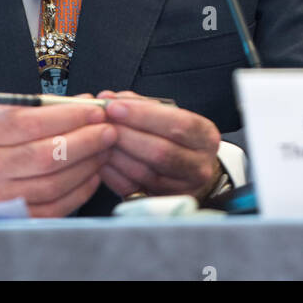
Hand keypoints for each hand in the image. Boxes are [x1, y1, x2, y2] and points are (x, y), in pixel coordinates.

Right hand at [0, 98, 115, 217]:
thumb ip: (28, 108)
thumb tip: (78, 104)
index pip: (32, 122)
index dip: (70, 115)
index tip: (94, 108)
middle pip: (47, 155)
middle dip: (86, 139)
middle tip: (109, 127)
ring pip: (53, 183)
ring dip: (87, 165)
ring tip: (104, 148)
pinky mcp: (7, 219)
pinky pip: (51, 208)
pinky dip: (77, 192)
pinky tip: (90, 175)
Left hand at [95, 90, 220, 198]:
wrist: (188, 169)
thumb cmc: (174, 136)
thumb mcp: (167, 115)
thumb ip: (139, 104)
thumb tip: (107, 98)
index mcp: (205, 137)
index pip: (177, 124)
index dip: (143, 115)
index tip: (114, 107)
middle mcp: (199, 166)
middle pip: (160, 151)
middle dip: (125, 134)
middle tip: (101, 122)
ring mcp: (183, 189)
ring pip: (145, 173)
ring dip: (116, 154)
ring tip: (97, 138)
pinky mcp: (162, 204)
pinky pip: (133, 190)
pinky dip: (113, 173)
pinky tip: (100, 158)